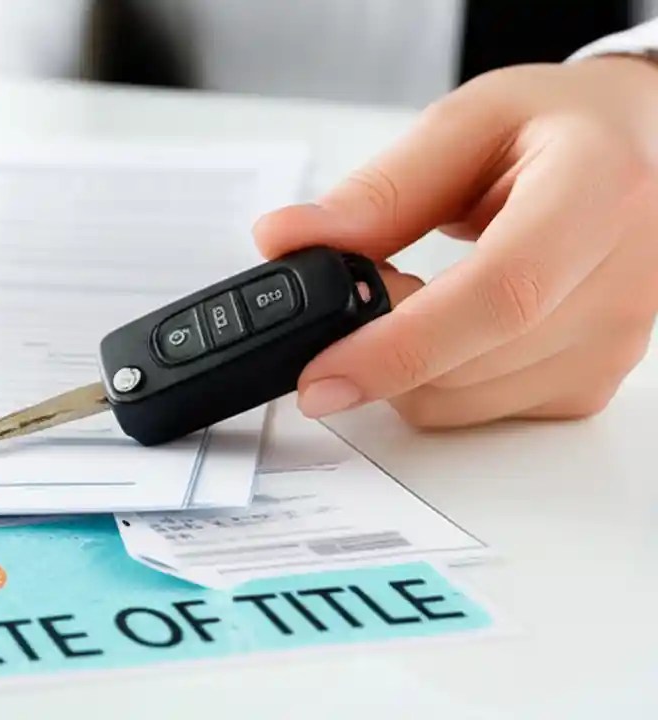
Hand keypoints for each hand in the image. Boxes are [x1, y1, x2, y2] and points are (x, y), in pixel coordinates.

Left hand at [253, 56, 657, 427]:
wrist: (637, 148)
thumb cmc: (557, 127)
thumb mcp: (465, 126)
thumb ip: (377, 193)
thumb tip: (284, 241)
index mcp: (598, 191)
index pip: (499, 294)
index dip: (400, 345)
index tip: (319, 372)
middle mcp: (624, 279)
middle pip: (468, 362)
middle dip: (374, 343)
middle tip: (356, 283)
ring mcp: (612, 343)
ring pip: (459, 400)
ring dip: (400, 363)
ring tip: (415, 286)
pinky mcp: (590, 384)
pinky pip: (476, 409)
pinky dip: (432, 377)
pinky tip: (446, 319)